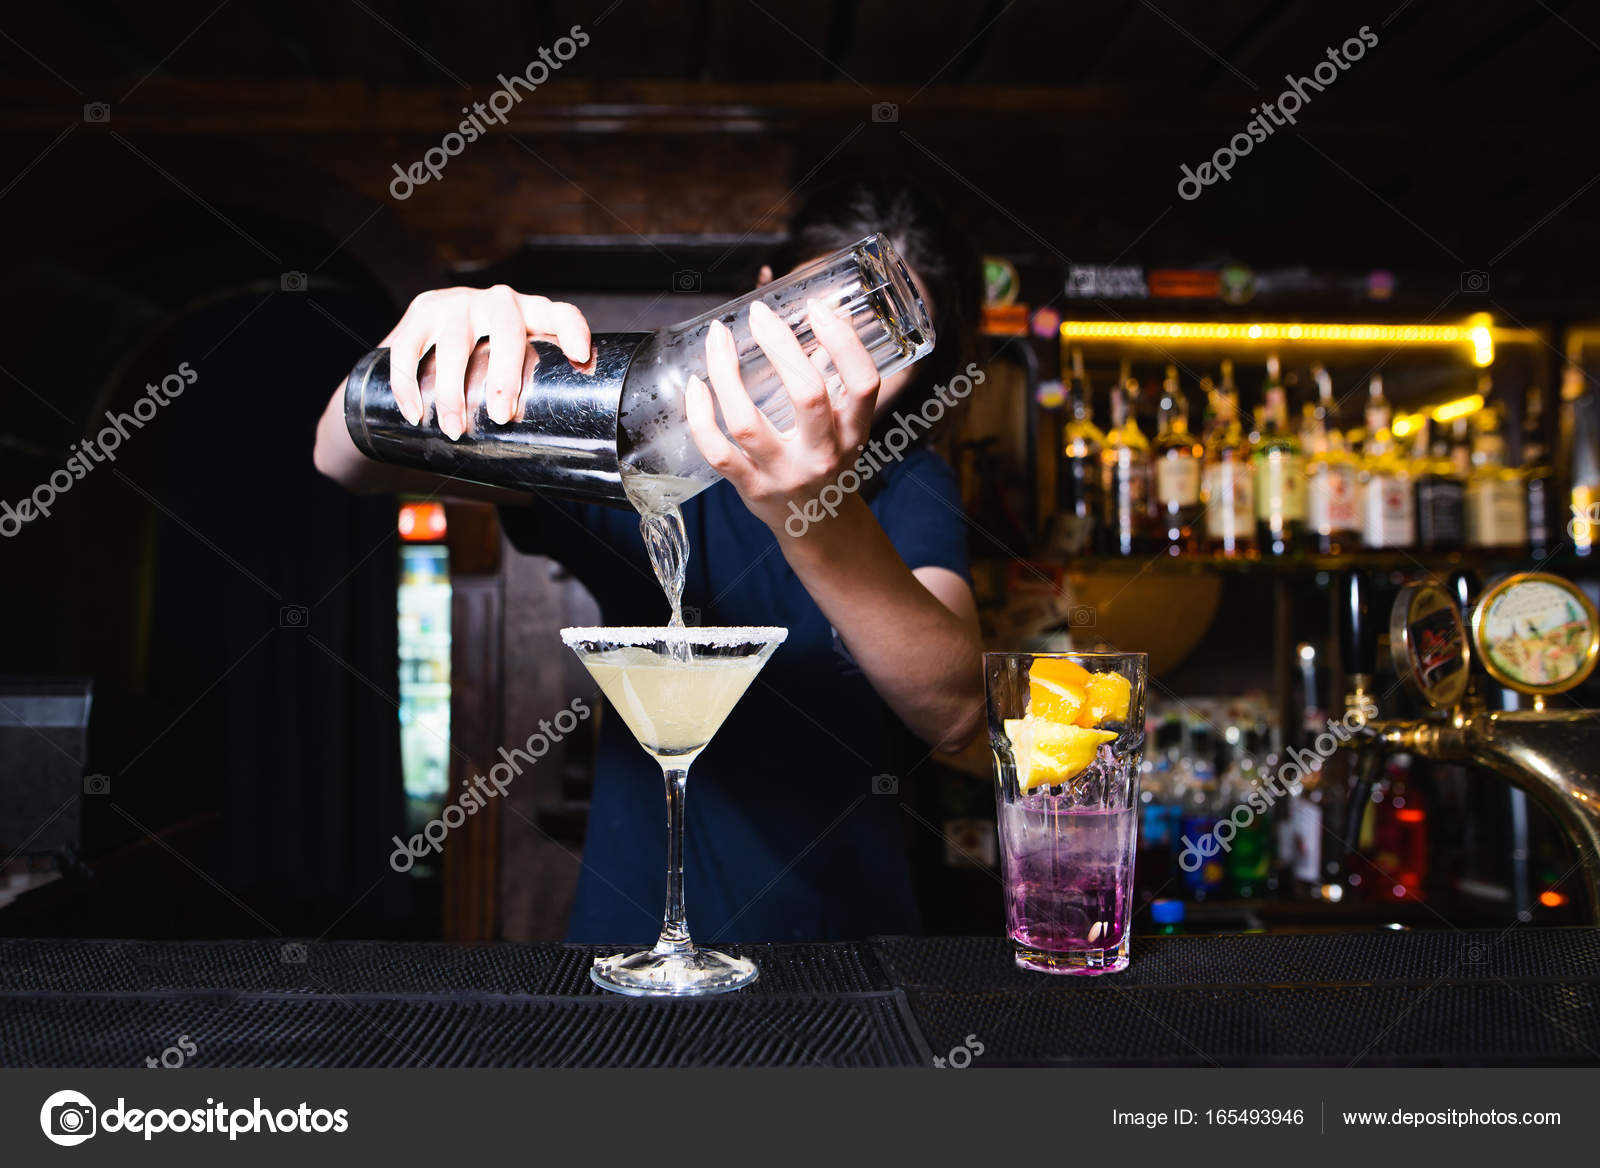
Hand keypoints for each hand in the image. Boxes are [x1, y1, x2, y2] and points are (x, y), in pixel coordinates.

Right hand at [380, 286, 591, 438]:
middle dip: (504, 375)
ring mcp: (456, 303)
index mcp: (528, 312)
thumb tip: (557, 450)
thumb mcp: (513, 358)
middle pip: (506, 330)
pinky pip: (410, 348)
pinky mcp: (421, 310)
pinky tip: (415, 413)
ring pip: (454, 344)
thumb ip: (533, 383)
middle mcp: (495, 300)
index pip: (558, 313)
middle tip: (503, 415)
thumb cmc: (485, 355)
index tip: (580, 356)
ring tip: (454, 429)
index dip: (572, 329)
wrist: (430, 328)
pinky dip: (409, 384)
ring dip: (452, 392)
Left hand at [684, 298, 881, 534]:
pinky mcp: (752, 489)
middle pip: (807, 394)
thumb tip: (828, 315)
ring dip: (726, 373)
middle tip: (759, 313)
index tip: (818, 308)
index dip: (843, 342)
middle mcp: (824, 454)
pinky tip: (696, 385)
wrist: (819, 528)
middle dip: (780, 345)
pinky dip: (700, 416)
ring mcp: (785, 474)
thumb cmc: (830, 463)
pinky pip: (718, 452)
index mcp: (854, 433)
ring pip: (748, 422)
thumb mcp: (846, 426)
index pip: (863, 384)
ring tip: (718, 338)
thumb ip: (835, 376)